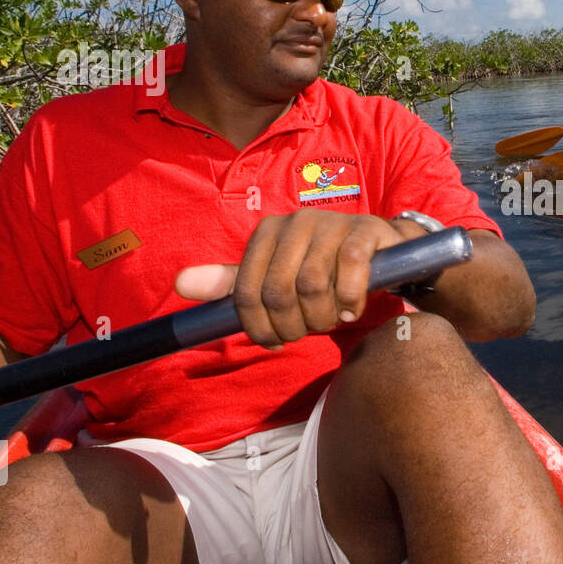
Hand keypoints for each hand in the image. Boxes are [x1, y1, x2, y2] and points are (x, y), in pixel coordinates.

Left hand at [175, 212, 404, 347]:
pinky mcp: (364, 230)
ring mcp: (331, 224)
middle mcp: (295, 222)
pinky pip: (349, 268)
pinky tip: (351, 309)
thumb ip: (233, 284)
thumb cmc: (325, 268)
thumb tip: (180, 284)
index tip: (276, 342)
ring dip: (322, 316)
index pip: (246, 291)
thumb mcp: (277, 277)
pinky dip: (349, 298)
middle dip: (292, 325)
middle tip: (308, 333)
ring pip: (312, 284)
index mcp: (267, 232)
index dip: (259, 327)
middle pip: (278, 291)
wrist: (382, 251)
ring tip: (331, 320)